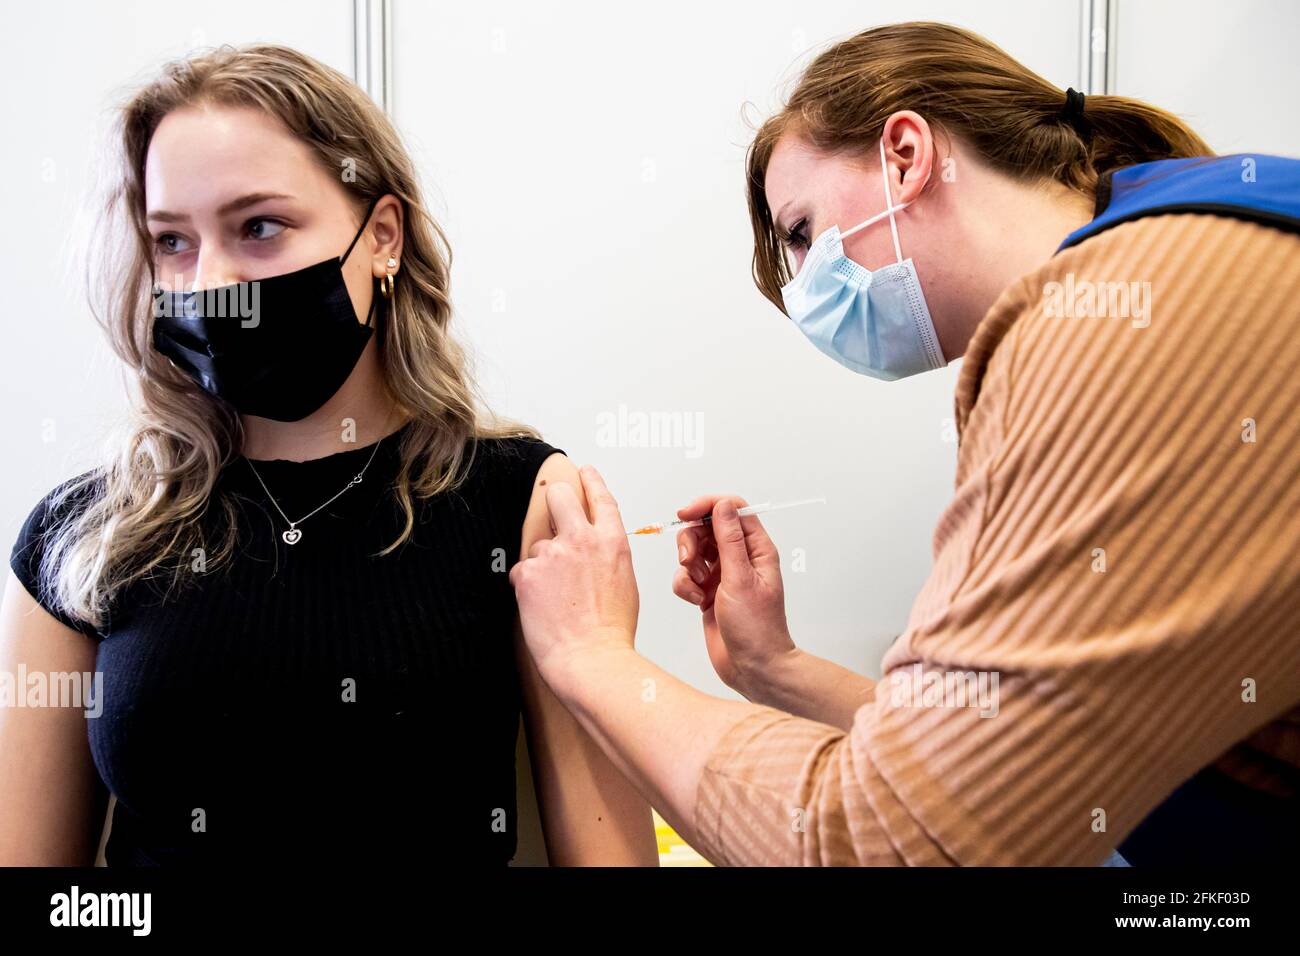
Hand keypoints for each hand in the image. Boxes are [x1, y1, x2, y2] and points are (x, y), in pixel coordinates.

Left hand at [509, 464, 639, 680]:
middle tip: (553, 515)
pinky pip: (522, 571)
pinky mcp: (527, 573)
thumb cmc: (611, 631)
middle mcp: (582, 540)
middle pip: (559, 496)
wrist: (592, 659)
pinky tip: (542, 607)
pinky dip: (527, 587)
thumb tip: (594, 551)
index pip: (600, 497)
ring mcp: (552, 554)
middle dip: (554, 500)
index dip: (589, 481)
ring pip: (538, 545)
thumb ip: (607, 556)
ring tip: (556, 598)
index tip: (583, 472)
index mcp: (612, 541)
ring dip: (542, 565)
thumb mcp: (624, 581)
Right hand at [672, 495, 794, 692]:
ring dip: (686, 566)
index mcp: (756, 549)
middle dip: (691, 540)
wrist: (752, 667)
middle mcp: (740, 558)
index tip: (685, 514)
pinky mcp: (707, 591)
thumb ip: (729, 540)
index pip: (732, 509)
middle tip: (688, 560)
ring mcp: (722, 574)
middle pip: (706, 527)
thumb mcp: (740, 579)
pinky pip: (685, 576)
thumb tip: (722, 505)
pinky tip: (695, 601)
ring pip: (693, 551)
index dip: (707, 505)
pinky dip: (684, 585)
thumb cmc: (757, 628)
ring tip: (696, 586)